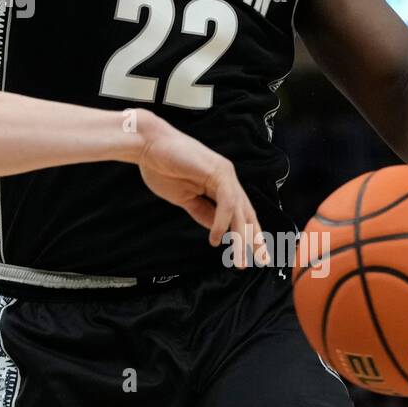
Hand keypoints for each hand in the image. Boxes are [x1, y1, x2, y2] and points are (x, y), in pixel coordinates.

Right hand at [137, 124, 270, 268]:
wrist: (147, 146)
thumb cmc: (161, 168)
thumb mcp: (184, 198)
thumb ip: (202, 212)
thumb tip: (217, 231)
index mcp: (219, 183)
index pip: (240, 212)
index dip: (247, 233)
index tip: (251, 253)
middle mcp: (227, 178)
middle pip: (247, 212)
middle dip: (254, 238)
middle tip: (260, 260)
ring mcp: (224, 173)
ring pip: (240, 210)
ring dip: (240, 237)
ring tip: (239, 259)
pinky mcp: (218, 172)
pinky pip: (227, 203)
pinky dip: (222, 222)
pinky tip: (215, 238)